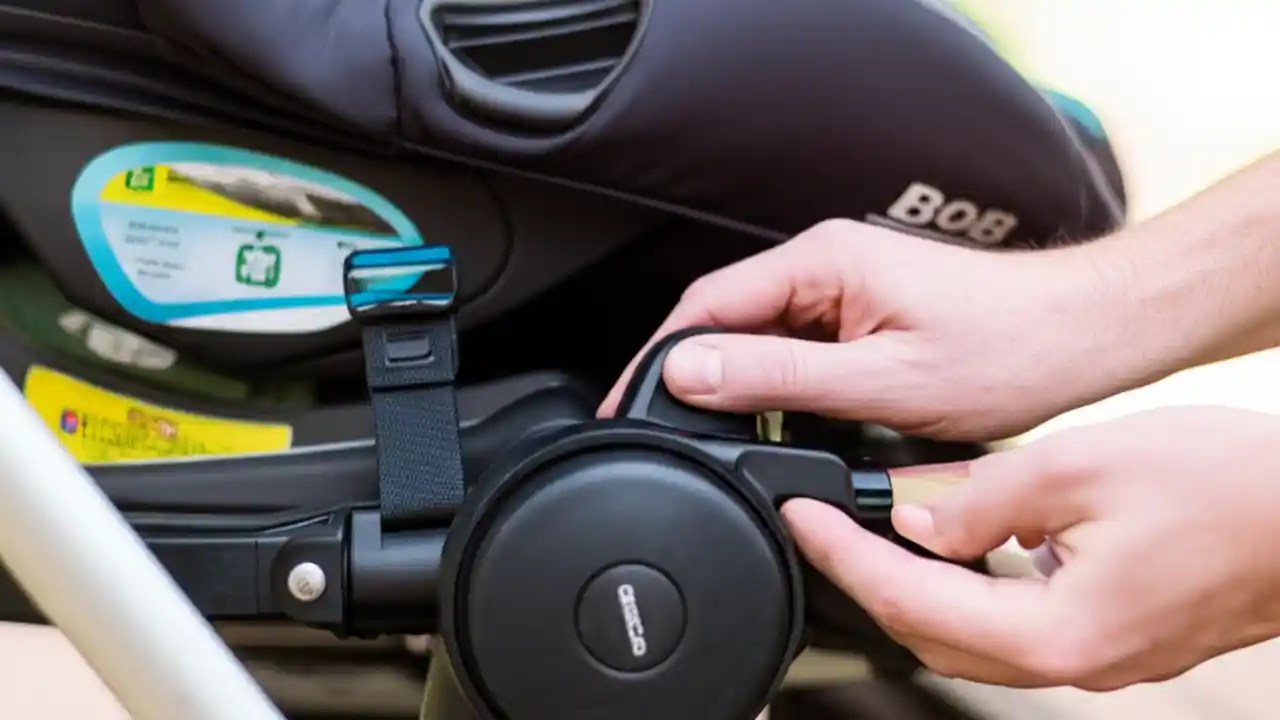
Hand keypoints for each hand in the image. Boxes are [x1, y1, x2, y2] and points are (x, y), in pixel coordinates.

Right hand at [598, 219, 1165, 441]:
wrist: (1084, 335)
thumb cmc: (1010, 346)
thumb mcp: (881, 378)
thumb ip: (778, 377)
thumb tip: (690, 372)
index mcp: (822, 262)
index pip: (706, 305)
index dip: (658, 359)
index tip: (629, 404)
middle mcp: (827, 266)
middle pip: (724, 321)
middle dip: (688, 378)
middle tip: (663, 434)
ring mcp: (844, 290)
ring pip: (758, 339)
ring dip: (733, 386)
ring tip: (716, 438)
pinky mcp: (862, 316)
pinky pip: (795, 350)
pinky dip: (775, 389)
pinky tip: (776, 426)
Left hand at [781, 406, 1279, 690]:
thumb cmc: (1232, 488)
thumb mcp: (1082, 466)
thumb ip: (983, 500)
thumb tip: (918, 523)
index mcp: (1058, 633)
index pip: (910, 599)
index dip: (842, 555)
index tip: (801, 518)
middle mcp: (1076, 663)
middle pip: (934, 632)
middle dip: (868, 578)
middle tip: (825, 525)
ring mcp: (1101, 658)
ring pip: (974, 634)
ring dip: (918, 586)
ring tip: (879, 530)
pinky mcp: (1118, 637)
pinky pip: (1020, 623)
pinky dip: (975, 587)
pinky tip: (971, 543)